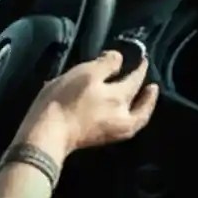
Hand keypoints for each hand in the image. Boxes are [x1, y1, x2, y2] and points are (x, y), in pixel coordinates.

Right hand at [13, 50, 160, 161]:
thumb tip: (119, 58)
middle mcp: (122, 115)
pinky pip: (125, 125)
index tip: (144, 59)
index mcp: (119, 96)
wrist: (48, 133)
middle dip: (145, 88)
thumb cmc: (65, 101)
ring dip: (144, 106)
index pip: (135, 78)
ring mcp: (113, 130)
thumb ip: (106, 64)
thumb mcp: (85, 73)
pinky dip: (131, 118)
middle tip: (148, 79)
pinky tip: (125, 113)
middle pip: (139, 100)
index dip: (140, 67)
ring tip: (147, 97)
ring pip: (137, 117)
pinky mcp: (101, 139)